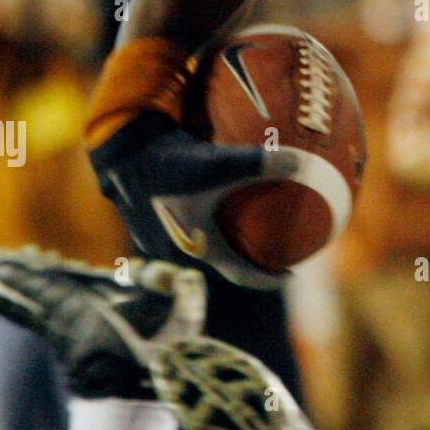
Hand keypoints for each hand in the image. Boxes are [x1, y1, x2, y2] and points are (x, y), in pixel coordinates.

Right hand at [89, 112, 299, 288]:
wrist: (124, 152)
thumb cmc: (172, 161)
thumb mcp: (219, 162)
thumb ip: (261, 163)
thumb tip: (305, 164)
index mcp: (197, 247)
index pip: (240, 273)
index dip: (268, 277)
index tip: (293, 274)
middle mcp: (177, 250)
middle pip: (224, 263)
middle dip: (252, 259)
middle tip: (279, 249)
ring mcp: (161, 238)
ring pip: (205, 246)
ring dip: (228, 242)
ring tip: (253, 230)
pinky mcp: (152, 220)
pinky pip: (190, 229)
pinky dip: (211, 225)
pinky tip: (220, 205)